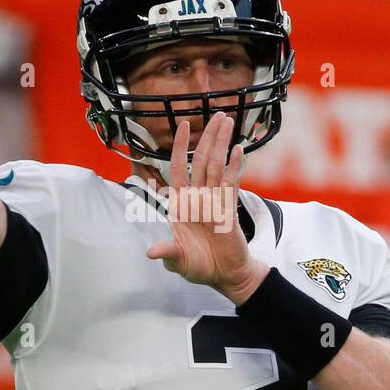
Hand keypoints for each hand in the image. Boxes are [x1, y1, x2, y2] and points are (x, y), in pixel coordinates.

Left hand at [146, 113, 269, 303]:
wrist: (224, 275)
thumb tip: (151, 252)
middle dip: (207, 137)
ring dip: (222, 143)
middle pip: (201, 160)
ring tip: (228, 121)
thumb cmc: (198, 266)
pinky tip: (239, 149)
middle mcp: (197, 197)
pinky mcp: (230, 207)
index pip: (177, 168)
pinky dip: (236, 166)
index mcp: (180, 204)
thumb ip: (167, 252)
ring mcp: (214, 200)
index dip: (179, 148)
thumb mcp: (178, 260)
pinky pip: (232, 182)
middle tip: (216, 115)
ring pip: (218, 166)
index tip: (182, 126)